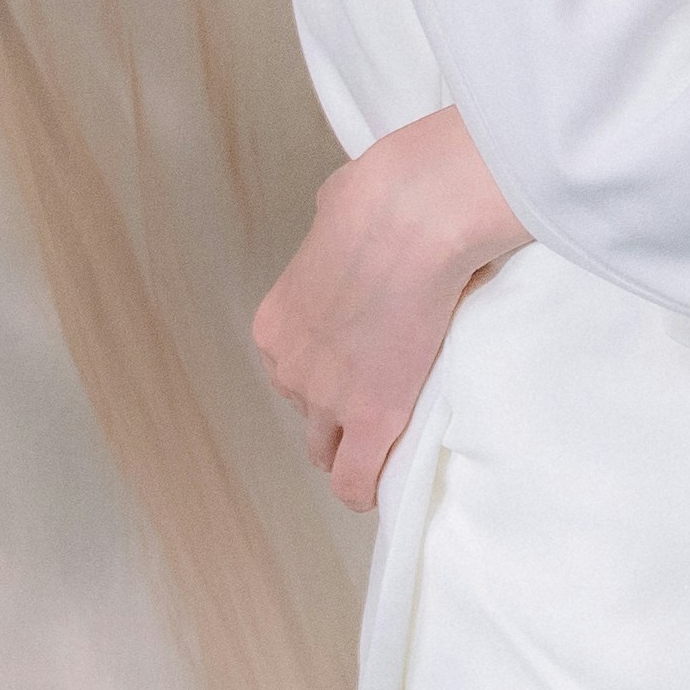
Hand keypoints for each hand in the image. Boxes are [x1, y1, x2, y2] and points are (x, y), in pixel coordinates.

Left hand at [253, 108, 528, 509]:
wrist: (412, 214)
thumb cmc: (385, 198)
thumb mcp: (335, 211)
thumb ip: (333, 238)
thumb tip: (345, 218)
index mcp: (277, 325)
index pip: (293, 375)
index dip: (326, 381)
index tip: (356, 377)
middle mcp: (291, 368)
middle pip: (306, 415)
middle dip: (337, 415)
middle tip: (379, 404)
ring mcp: (327, 399)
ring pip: (328, 452)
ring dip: (354, 450)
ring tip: (388, 446)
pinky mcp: (370, 420)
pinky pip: (357, 480)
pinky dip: (367, 491)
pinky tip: (383, 490)